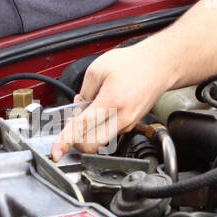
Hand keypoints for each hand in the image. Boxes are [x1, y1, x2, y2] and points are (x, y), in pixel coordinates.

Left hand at [50, 43, 171, 159]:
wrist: (160, 65)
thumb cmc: (134, 63)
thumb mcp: (98, 68)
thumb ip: (83, 91)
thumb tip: (77, 106)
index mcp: (110, 102)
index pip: (81, 128)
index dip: (65, 142)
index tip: (56, 152)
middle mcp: (121, 118)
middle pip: (91, 145)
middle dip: (77, 140)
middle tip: (74, 122)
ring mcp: (128, 124)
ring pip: (100, 140)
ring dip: (90, 131)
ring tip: (93, 108)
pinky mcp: (131, 124)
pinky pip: (110, 132)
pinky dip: (101, 125)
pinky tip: (103, 109)